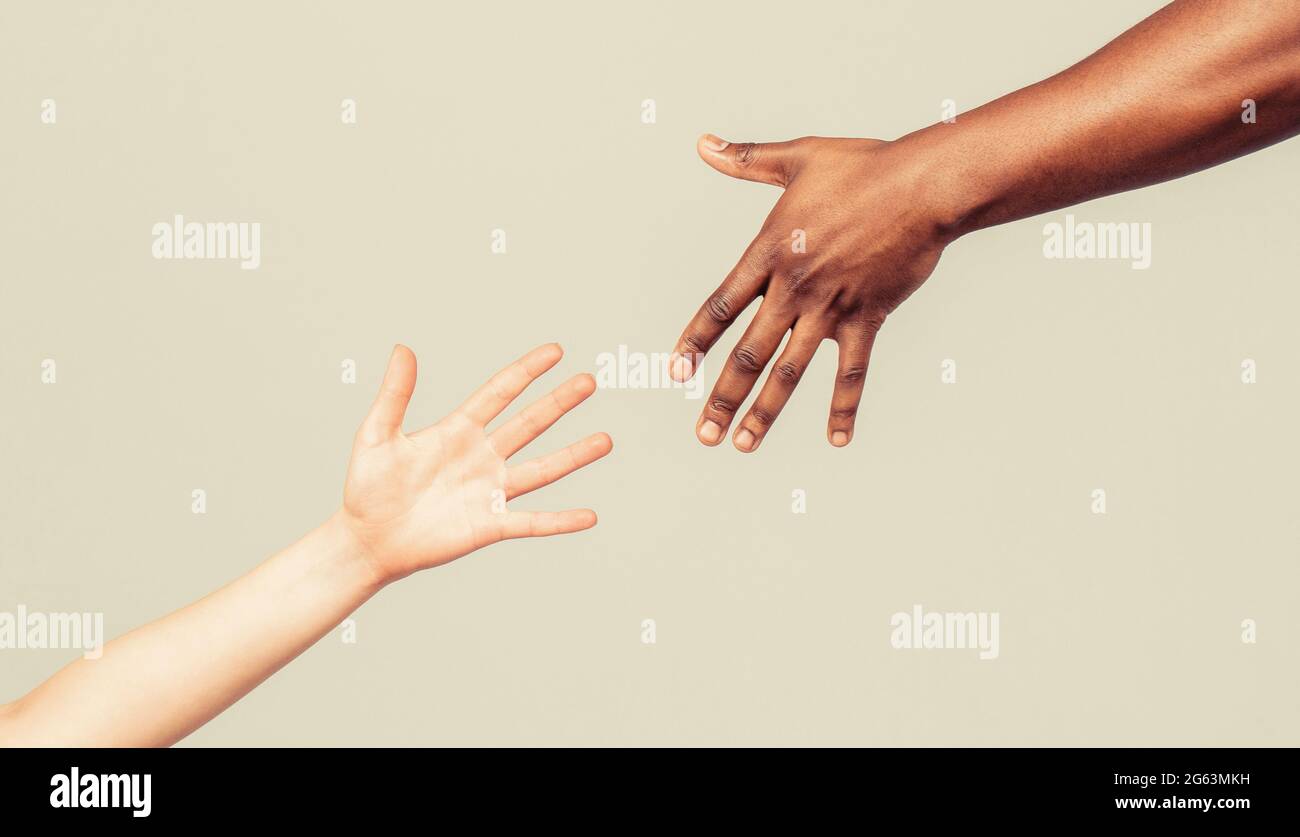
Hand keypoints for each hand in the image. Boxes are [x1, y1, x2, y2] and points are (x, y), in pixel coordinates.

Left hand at [338, 343, 611, 583]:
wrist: (366, 539)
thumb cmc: (368, 488)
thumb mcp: (377, 436)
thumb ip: (394, 395)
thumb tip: (403, 348)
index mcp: (457, 431)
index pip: (499, 393)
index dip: (526, 371)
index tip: (555, 351)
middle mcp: (481, 457)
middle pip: (529, 424)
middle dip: (559, 403)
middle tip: (589, 381)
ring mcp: (489, 491)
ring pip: (541, 469)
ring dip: (573, 456)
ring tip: (605, 440)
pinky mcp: (489, 525)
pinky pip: (531, 522)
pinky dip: (560, 521)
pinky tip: (589, 516)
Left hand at [669, 133, 955, 450]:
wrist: (924, 186)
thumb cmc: (863, 166)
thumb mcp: (798, 157)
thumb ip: (746, 159)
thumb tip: (702, 143)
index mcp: (770, 252)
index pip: (721, 307)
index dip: (696, 342)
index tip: (677, 372)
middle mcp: (794, 287)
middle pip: (748, 353)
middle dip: (723, 398)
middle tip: (704, 433)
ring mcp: (830, 307)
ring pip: (790, 370)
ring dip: (765, 411)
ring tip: (744, 444)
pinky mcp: (867, 318)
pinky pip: (852, 372)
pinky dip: (844, 407)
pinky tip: (835, 439)